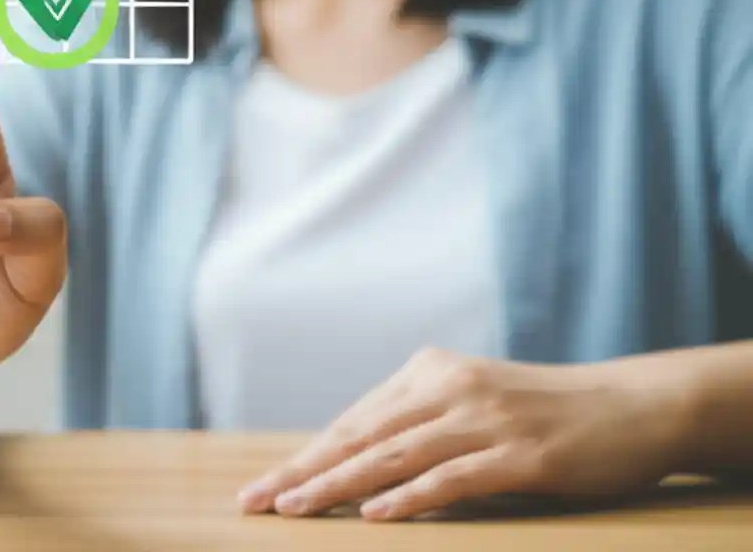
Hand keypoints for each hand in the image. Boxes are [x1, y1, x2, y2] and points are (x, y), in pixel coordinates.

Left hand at [239, 348, 692, 520]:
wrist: (632, 406)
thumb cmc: (544, 411)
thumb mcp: (472, 402)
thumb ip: (418, 421)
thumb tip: (352, 461)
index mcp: (430, 371)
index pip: (354, 421)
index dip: (305, 456)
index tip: (263, 485)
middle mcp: (451, 388)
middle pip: (361, 436)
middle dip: (302, 472)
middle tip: (255, 501)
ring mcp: (485, 419)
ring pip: (394, 456)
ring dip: (338, 486)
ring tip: (295, 509)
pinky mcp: (520, 454)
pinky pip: (453, 478)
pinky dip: (410, 497)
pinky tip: (374, 515)